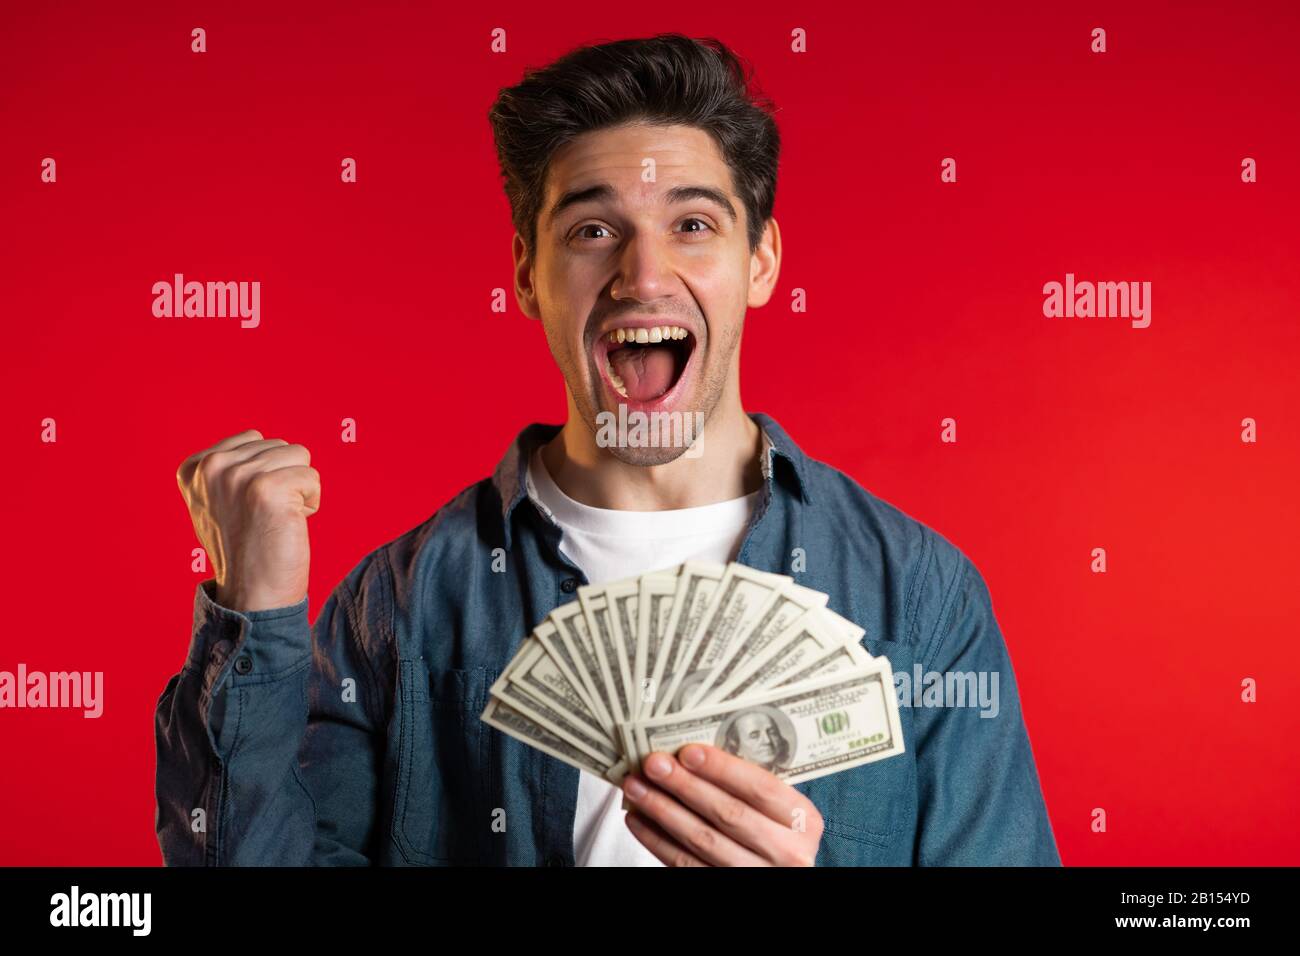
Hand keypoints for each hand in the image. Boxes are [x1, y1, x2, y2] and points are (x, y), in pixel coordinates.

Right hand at [176, 428, 319, 611]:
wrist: (251, 595)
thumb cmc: (244, 549)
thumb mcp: (219, 500)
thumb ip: (231, 467)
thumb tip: (259, 441)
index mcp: (195, 467)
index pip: (254, 439)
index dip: (263, 473)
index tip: (246, 508)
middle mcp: (212, 467)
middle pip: (279, 446)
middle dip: (282, 479)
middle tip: (263, 518)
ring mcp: (238, 476)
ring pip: (299, 457)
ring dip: (297, 490)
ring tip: (275, 520)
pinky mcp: (266, 488)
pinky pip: (312, 478)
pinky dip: (310, 503)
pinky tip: (288, 525)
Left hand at [621, 743, 822, 865]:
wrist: (775, 872)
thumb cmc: (773, 830)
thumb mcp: (779, 809)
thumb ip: (750, 786)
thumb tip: (690, 752)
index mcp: (802, 820)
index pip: (760, 788)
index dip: (722, 769)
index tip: (687, 751)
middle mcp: (786, 852)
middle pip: (728, 813)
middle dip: (685, 786)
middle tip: (653, 764)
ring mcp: (756, 875)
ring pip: (702, 840)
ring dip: (663, 810)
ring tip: (636, 787)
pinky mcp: (726, 889)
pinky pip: (686, 865)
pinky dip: (657, 840)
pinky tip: (638, 819)